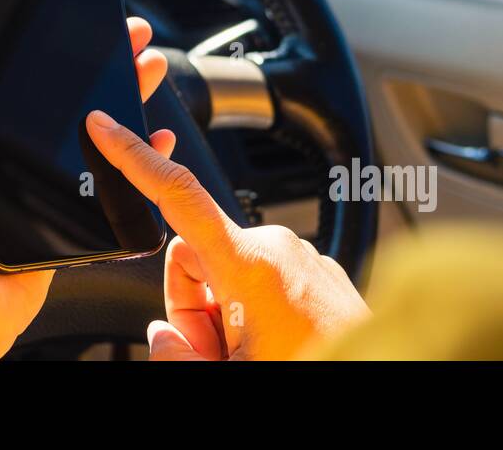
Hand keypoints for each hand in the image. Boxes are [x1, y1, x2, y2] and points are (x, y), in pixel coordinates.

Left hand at [0, 16, 169, 359]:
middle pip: (66, 102)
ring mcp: (40, 187)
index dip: (54, 49)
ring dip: (125, 107)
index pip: (21, 78)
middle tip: (133, 42)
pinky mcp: (65, 219)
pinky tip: (154, 142)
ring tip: (148, 75)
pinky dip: (134, 164)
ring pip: (93, 139)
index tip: (83, 23)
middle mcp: (10, 156)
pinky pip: (106, 186)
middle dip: (103, 69)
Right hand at [85, 110, 369, 359]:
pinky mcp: (323, 274)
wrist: (396, 371)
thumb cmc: (319, 372)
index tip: (105, 126)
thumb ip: (176, 354)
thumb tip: (164, 332)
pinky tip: (278, 346)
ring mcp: (306, 259)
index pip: (178, 196)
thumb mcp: (228, 377)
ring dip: (226, 313)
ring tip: (254, 352)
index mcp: (251, 266)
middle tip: (219, 351)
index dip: (134, 157)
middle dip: (193, 303)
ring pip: (228, 272)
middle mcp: (280, 248)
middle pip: (194, 257)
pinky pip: (265, 281)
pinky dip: (258, 313)